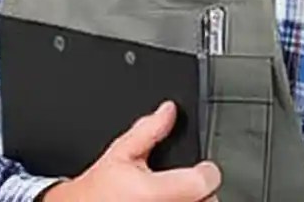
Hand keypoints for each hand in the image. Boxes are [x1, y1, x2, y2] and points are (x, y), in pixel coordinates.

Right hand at [42, 101, 220, 201]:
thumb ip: (148, 130)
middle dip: (195, 188)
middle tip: (174, 184)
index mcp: (157, 192)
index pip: (206, 181)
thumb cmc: (97, 190)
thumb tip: (168, 110)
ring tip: (167, 196)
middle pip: (207, 198)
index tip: (199, 168)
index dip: (205, 170)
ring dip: (190, 200)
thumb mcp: (120, 153)